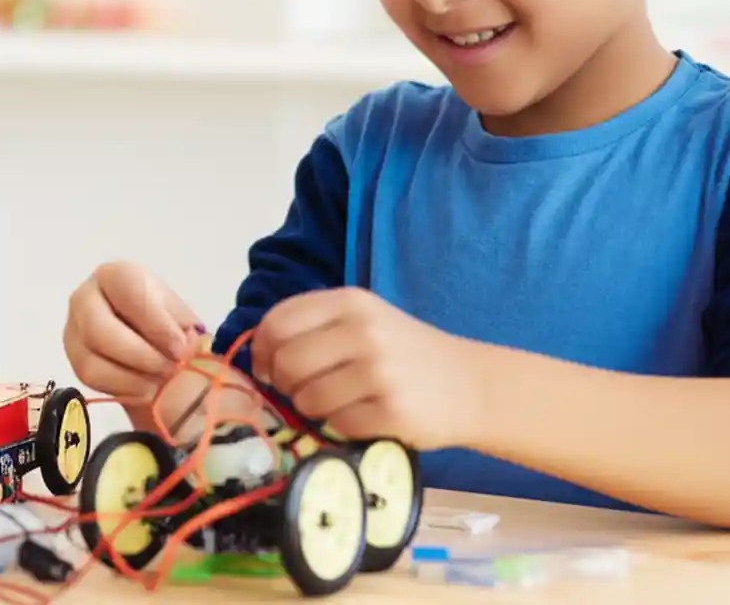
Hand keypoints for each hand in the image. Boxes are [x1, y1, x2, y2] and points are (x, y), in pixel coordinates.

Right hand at [63, 261, 199, 405]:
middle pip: (99, 329)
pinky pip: (90, 381)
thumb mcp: (179, 314)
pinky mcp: (73, 360)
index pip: (126, 290)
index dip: (154, 321)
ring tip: (161, 382)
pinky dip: (122, 390)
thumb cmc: (164, 320)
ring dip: (132, 378)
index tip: (180, 347)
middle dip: (140, 355)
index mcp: (115, 276)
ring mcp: (73, 330)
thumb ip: (183, 327)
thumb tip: (188, 346)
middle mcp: (85, 298)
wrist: (147, 338)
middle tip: (171, 368)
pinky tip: (146, 390)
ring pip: (91, 361)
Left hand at [250, 288, 483, 450]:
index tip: (270, 368)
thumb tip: (261, 359)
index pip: (277, 323)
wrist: (469, 385)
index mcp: (351, 302)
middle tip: (306, 392)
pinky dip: (343, 428)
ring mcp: (379, 372)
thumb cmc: (406, 354)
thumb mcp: (365, 321)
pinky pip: (338, 426)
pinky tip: (365, 417)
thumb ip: (316, 328)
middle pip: (287, 363)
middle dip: (286, 386)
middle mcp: (364, 331)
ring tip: (343, 403)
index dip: (263, 351)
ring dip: (315, 410)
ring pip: (308, 400)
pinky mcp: (392, 411)